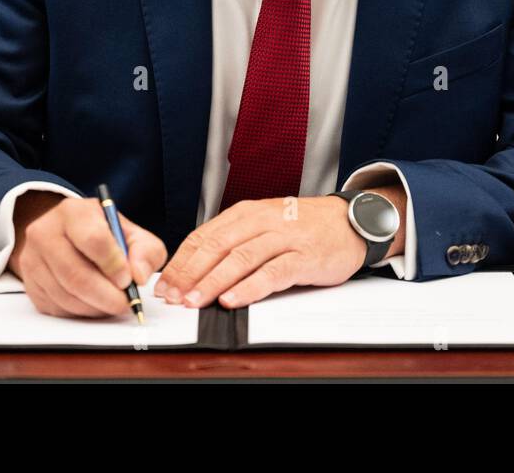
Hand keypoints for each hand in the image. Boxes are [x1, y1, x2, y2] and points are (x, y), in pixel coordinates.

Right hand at [6, 191, 166, 318]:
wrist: (67, 236)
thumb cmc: (104, 235)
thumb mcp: (132, 234)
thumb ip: (145, 251)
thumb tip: (138, 276)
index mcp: (74, 212)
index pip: (93, 239)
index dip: (114, 265)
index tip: (128, 279)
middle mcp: (46, 232)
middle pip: (76, 274)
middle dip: (106, 296)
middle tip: (125, 304)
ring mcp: (33, 259)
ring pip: (66, 295)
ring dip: (95, 307)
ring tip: (112, 303)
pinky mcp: (30, 283)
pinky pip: (56, 307)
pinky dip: (80, 312)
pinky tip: (93, 303)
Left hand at [153, 195, 371, 309]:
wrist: (349, 221)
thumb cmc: (303, 227)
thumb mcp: (264, 225)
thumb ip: (234, 242)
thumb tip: (195, 270)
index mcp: (246, 213)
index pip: (204, 236)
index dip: (181, 262)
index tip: (164, 284)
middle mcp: (262, 221)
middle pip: (217, 246)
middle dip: (190, 273)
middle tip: (172, 296)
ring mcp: (283, 237)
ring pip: (240, 258)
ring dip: (213, 281)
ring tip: (194, 301)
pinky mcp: (304, 256)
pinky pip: (272, 272)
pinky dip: (250, 287)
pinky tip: (233, 300)